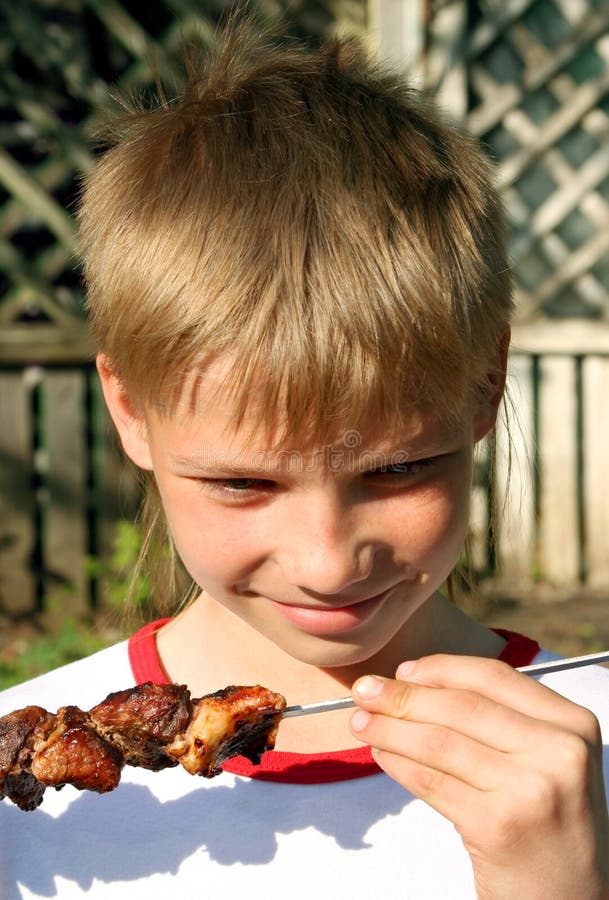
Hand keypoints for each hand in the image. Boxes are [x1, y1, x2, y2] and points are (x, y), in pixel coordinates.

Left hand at [350, 655, 608, 899]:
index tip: (402, 670)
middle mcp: (560, 752)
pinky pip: (431, 780)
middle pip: (460, 705)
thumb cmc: (547, 823)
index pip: (493, 676)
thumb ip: (497, 719)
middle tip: (364, 690)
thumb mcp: (544, 760)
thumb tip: (409, 680)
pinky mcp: (498, 825)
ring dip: (390, 728)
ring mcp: (532, 789)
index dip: (439, 668)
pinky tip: (381, 755)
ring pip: (438, 741)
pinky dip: (397, 762)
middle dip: (403, 695)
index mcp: (573, 724)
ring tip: (360, 722)